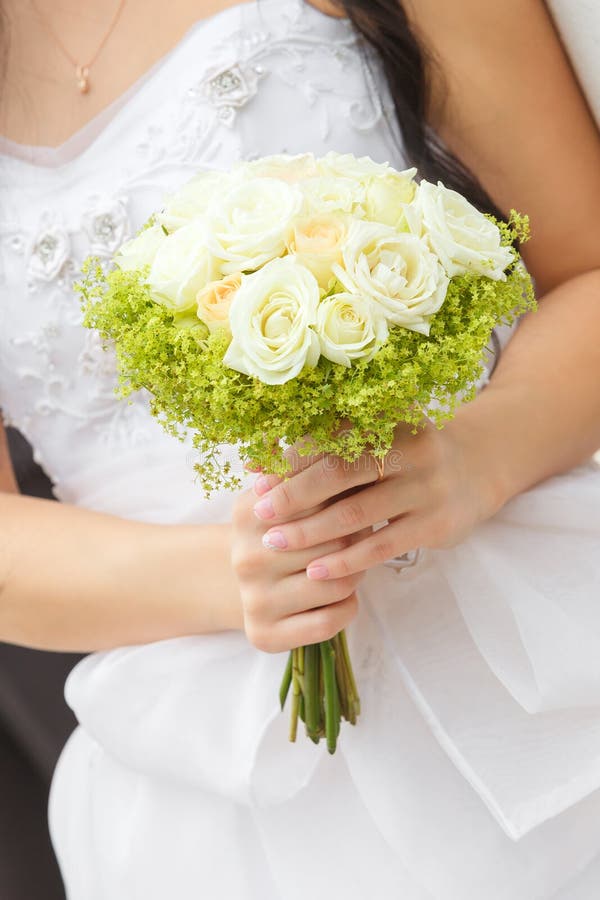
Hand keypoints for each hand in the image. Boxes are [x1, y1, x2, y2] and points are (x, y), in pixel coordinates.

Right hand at [231, 488, 365, 652]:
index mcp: (249, 513)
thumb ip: (312, 473)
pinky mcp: (264, 634)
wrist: (243, 580)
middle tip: (362, 536)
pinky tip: (341, 597)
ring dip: (355, 575)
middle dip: (357, 539)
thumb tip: (344, 455)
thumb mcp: (285, 497)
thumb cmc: (279, 530)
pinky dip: (347, 607)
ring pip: (335, 585)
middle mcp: (246, 557)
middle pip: (335, 543)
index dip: (348, 501)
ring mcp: (254, 599)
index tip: (357, 502)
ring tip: (351, 565)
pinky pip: (327, 622)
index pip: (321, 501)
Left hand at [251, 418, 503, 579]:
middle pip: (341, 471)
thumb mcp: (375, 437)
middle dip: (295, 493)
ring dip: (311, 531)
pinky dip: (345, 560)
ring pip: (357, 513)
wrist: (477, 470)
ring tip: (276, 543)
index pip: (329, 437)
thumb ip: (323, 447)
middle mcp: (411, 447)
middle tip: (261, 511)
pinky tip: (316, 571)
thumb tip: (256, 466)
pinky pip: (381, 546)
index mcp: (389, 417)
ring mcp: (426, 487)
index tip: (257, 476)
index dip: (290, 458)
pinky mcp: (435, 524)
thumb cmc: (405, 455)